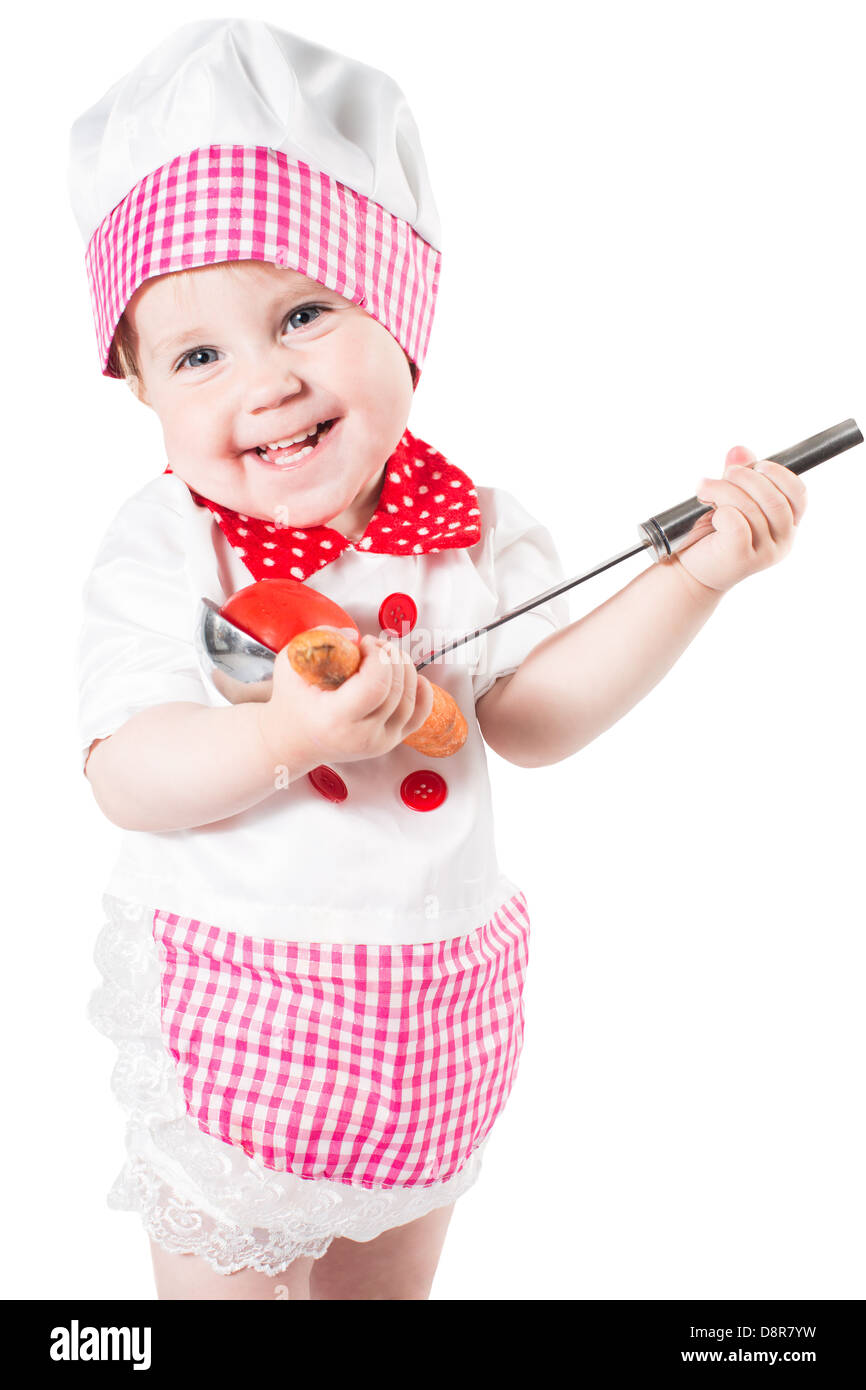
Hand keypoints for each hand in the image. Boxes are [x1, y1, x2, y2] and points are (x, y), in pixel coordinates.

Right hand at [257, 626, 433, 766]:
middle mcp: (362, 737)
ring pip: (409, 701)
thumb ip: (318, 640)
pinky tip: (414, 676)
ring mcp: (380, 743)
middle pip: (395, 690)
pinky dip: (423, 693)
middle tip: (374, 645)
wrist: (293, 741)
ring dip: (405, 669)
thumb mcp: (290, 665)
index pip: (375, 686)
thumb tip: (353, 634)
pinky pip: (419, 717)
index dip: (378, 658)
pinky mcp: (390, 741)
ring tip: (386, 655)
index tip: (364, 644)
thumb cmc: (291, 701)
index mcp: (336, 719)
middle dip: (391, 657)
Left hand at [673, 445, 807, 594]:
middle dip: (746, 478)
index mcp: (787, 525)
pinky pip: (737, 523)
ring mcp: (765, 553)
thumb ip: (740, 474)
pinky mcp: (743, 559)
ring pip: (752, 508)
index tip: (755, 465)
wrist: (689, 570)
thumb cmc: (712, 533)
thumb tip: (739, 451)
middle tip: (723, 475)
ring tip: (704, 489)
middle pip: (775, 499)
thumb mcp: (729, 498)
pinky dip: (721, 512)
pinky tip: (711, 516)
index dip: (779, 473)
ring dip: (724, 491)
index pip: (798, 494)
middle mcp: (783, 541)